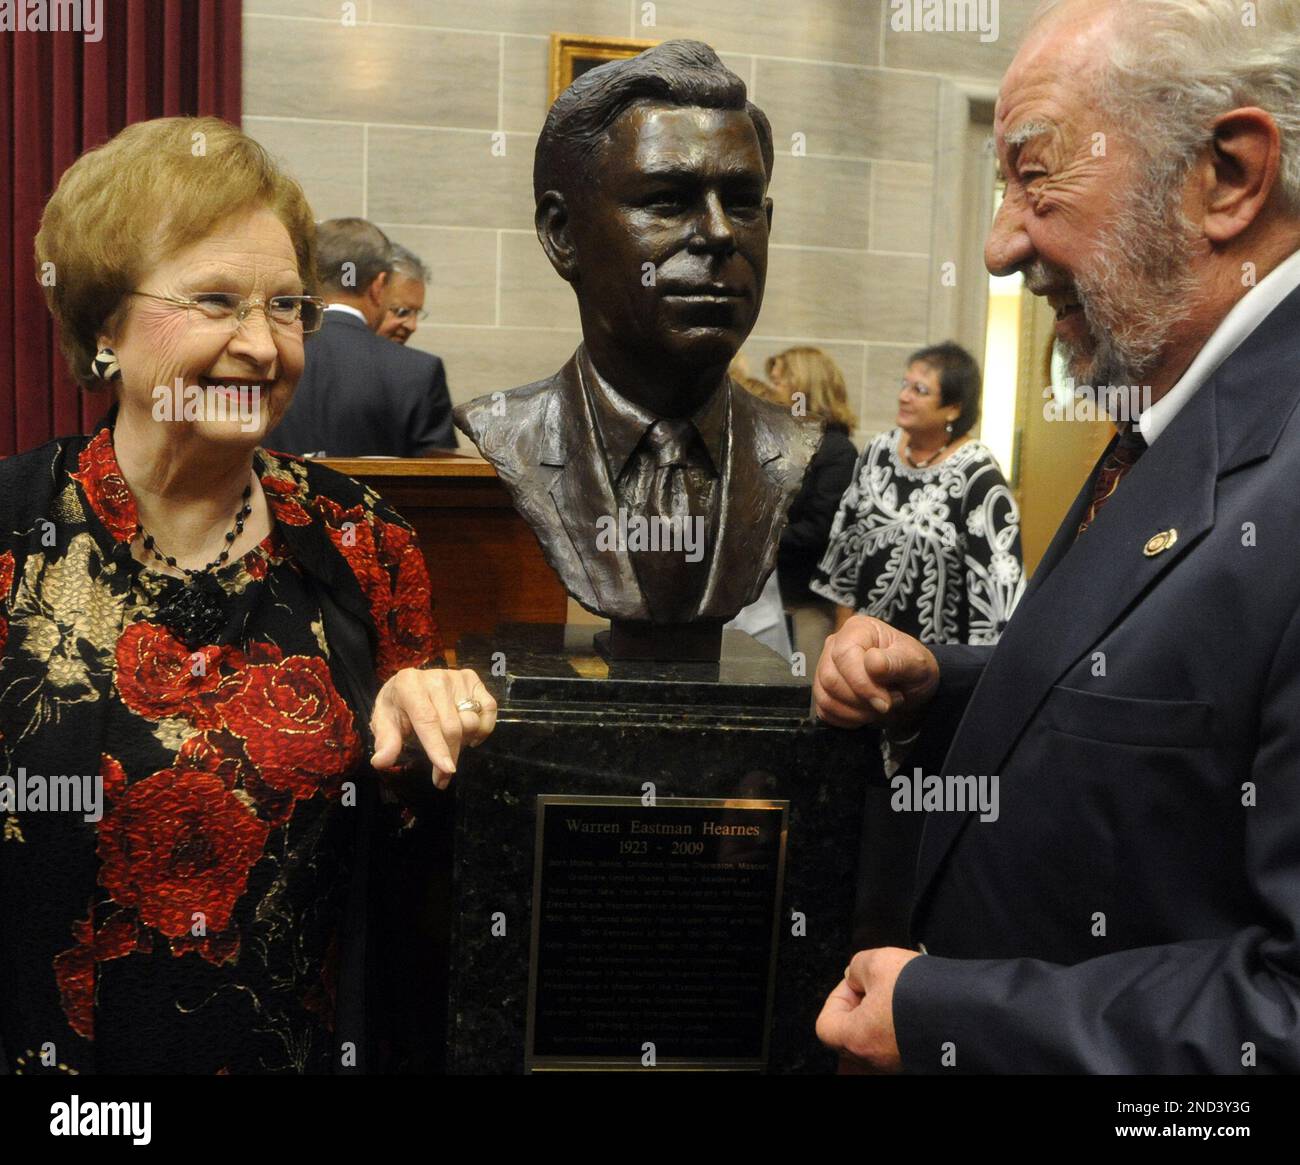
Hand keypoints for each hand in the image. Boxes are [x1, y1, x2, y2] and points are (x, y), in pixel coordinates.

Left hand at [370, 667, 497, 787]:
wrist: (408, 685)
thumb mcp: (384, 722)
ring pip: (471, 720)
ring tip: (449, 743)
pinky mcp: (473, 679)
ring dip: (464, 741)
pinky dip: (484, 728)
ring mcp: (457, 677)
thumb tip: (381, 761)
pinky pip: (488, 709)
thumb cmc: (397, 707)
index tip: (447, 769)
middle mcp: (435, 677)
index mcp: (409, 684)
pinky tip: (470, 736)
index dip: (438, 747)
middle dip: (449, 756)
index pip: (428, 720)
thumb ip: (386, 741)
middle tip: (442, 777)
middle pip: (452, 726)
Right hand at [813, 615, 938, 729]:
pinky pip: (824, 711)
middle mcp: (835, 645)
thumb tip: (872, 663)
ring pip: (825, 697)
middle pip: (830, 679)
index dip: (862, 684)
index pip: (844, 656)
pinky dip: (847, 719)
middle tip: (888, 702)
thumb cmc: (912, 668)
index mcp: (857, 629)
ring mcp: (825, 667)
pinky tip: (866, 712)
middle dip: (861, 700)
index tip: (886, 702)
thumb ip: (896, 662)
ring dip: (856, 712)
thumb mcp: (917, 663)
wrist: (911, 686)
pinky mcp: (823, 690)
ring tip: (879, 706)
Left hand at [815, 947, 919, 1071]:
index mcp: (857, 1039)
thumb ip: (857, 967)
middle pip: (852, 1036)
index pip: (826, 1025)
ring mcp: (899, 1062)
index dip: (838, 997)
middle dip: (862, 1009)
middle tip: (877, 988)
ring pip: (879, 1040)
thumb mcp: (878, 962)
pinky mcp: (920, 1058)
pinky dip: (905, 1025)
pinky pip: (901, 1042)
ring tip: (900, 994)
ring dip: (885, 1016)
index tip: (856, 982)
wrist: (972, 1013)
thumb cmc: (923, 995)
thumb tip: (856, 974)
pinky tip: (918, 1007)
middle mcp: (876, 1058)